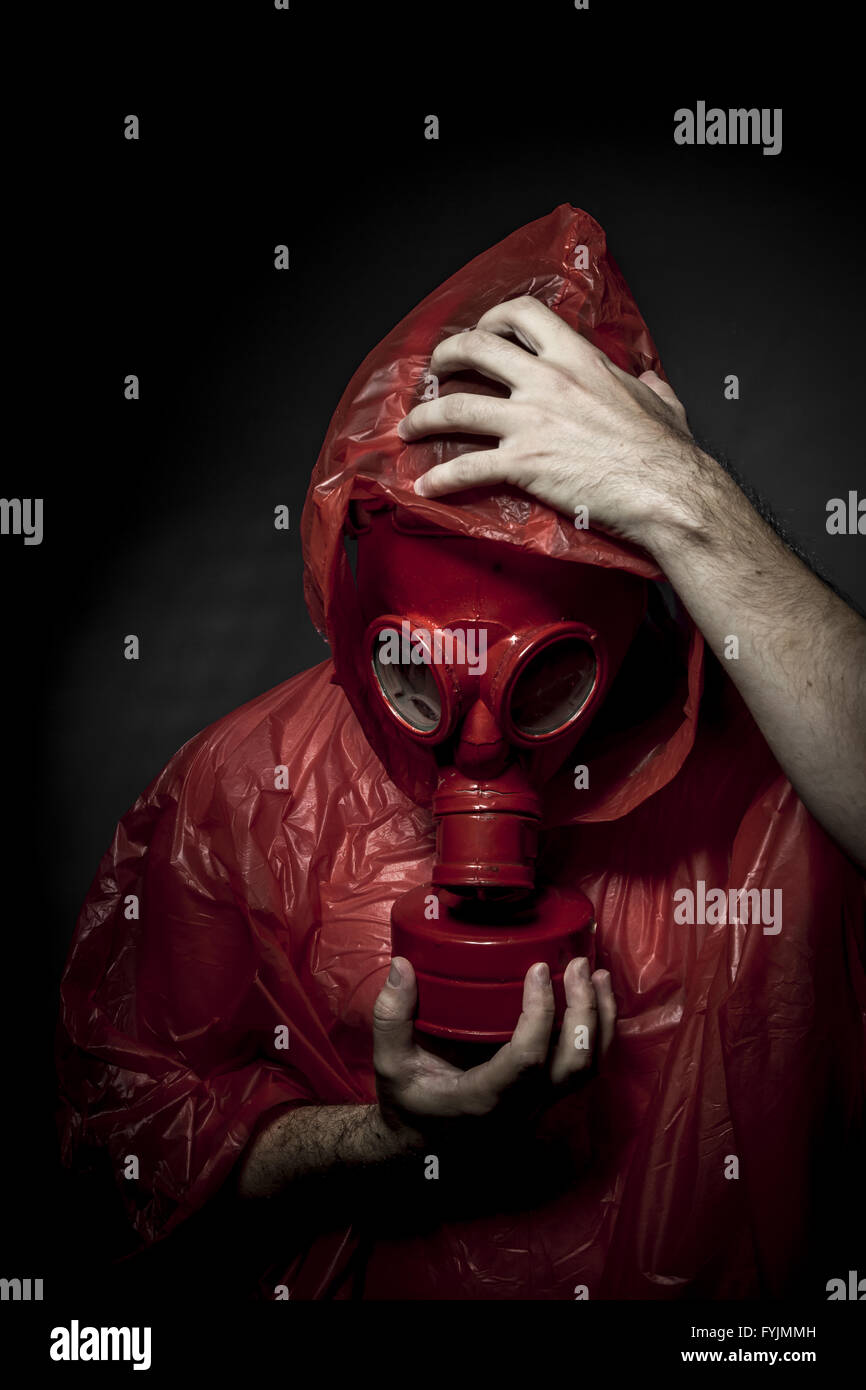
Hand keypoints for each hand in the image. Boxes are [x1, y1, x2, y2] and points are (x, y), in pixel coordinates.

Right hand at [372, 955, 615, 1145]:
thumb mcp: (389, 1063)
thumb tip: (403, 965)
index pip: (527, 1059)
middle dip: (585, 1011)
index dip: (540, 1013)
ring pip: (589, 1070)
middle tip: (580, 965)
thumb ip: (392, 1015)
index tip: (538, 969)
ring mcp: (539, 1105)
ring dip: (600, 1020)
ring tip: (601, 976)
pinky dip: (598, 1032)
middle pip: (574, 1065)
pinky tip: (595, 999)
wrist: (423, 1148)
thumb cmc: (408, 1105)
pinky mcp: (546, 1097)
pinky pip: (585, 1069)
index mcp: (485, 1099)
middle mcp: (521, 1107)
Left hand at [399, 294, 702, 548]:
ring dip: (424, 417)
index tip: (482, 332)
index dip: (492, 318)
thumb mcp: (661, 402)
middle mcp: (547, 382)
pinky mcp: (523, 464)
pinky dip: (440, 478)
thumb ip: (648, 385)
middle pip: (476, 350)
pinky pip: (467, 468)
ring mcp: (530, 422)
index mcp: (578, 359)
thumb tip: (650, 379)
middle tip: (434, 372)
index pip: (523, 315)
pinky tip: (426, 485)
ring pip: (456, 408)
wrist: (666, 489)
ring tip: (408, 428)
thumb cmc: (667, 450)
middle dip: (445, 357)